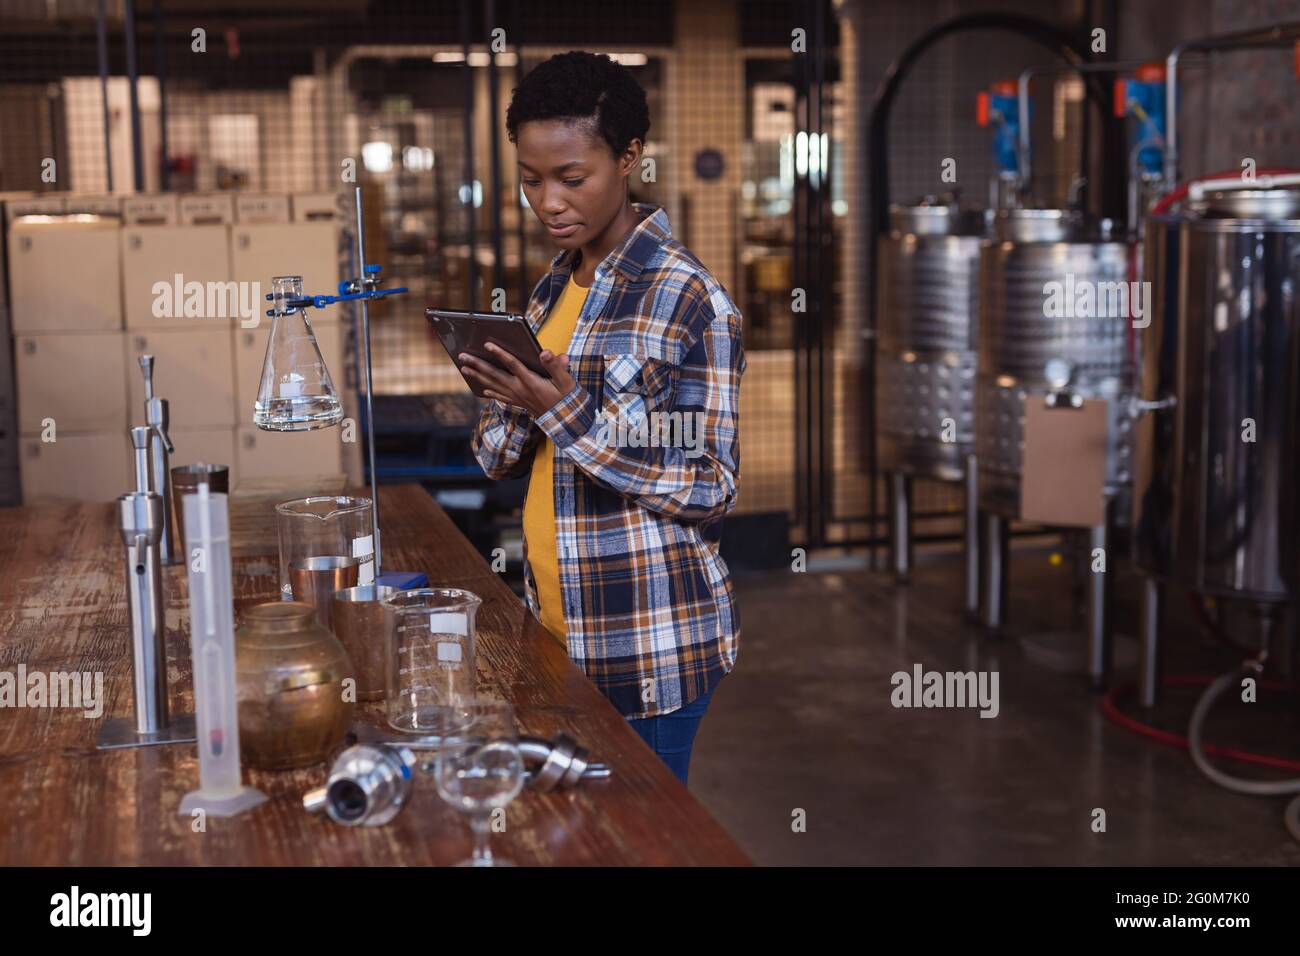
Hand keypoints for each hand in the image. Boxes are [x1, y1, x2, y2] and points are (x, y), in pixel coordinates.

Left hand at [460, 343, 576, 418]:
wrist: (568, 423)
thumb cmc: (568, 400)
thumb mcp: (566, 382)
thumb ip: (555, 366)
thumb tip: (545, 352)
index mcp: (531, 382)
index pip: (512, 364)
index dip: (499, 353)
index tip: (487, 344)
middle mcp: (521, 390)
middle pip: (495, 375)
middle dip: (478, 365)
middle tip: (463, 356)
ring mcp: (518, 398)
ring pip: (494, 385)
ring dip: (478, 376)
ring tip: (465, 369)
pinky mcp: (520, 403)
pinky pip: (501, 397)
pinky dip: (491, 392)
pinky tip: (483, 388)